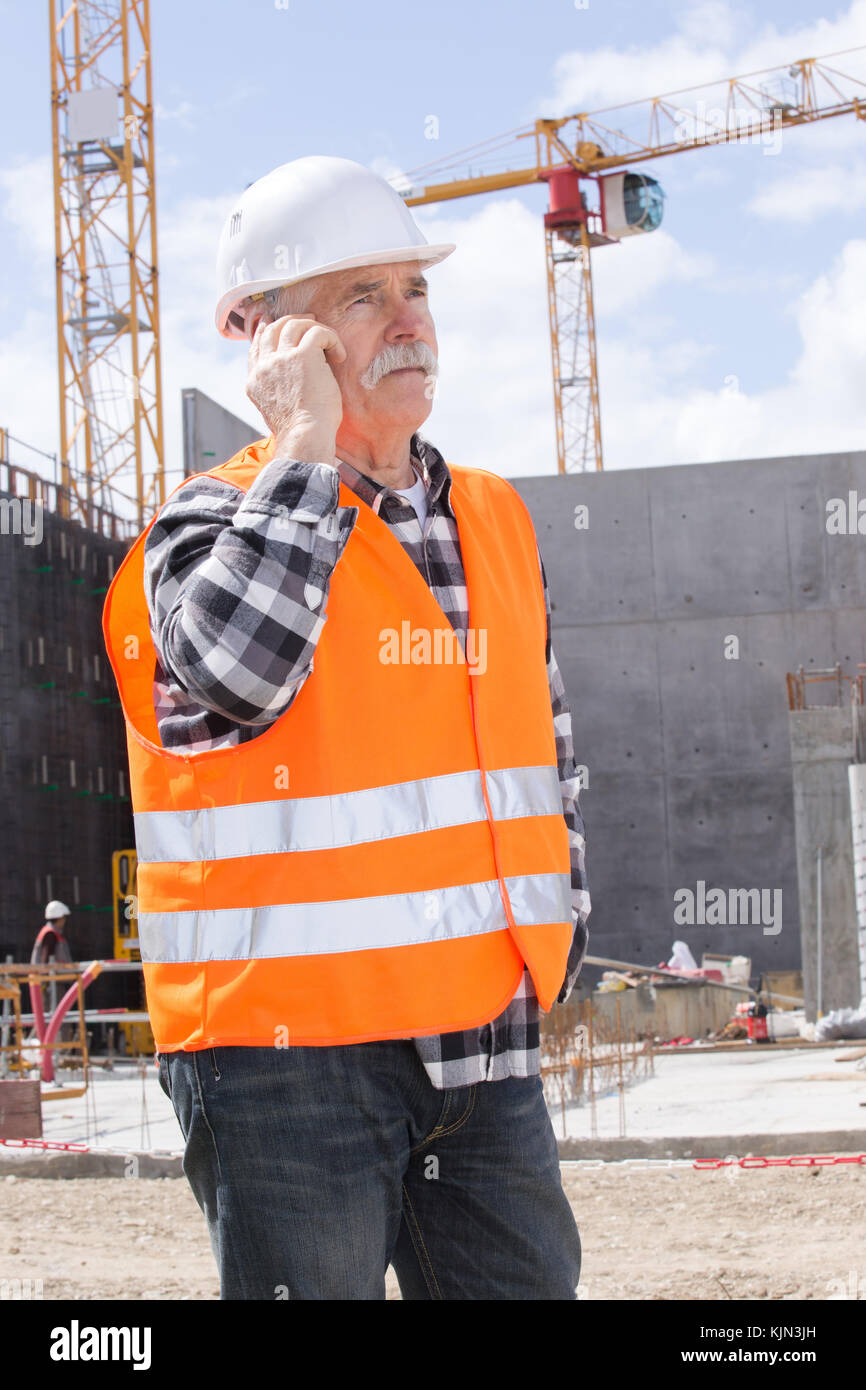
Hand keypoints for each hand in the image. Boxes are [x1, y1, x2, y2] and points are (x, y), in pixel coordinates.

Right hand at [246, 313, 346, 463]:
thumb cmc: (301, 432)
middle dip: (292, 321)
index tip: (273, 322)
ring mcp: (281, 358)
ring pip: (294, 325)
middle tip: (311, 321)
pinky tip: (340, 355)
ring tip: (330, 342)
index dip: (265, 331)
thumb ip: (277, 392)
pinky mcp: (303, 355)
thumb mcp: (277, 410)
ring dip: (314, 328)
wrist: (305, 436)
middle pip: (273, 329)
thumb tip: (292, 383)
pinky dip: (331, 338)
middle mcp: (264, 367)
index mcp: (255, 381)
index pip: (256, 346)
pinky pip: (317, 332)